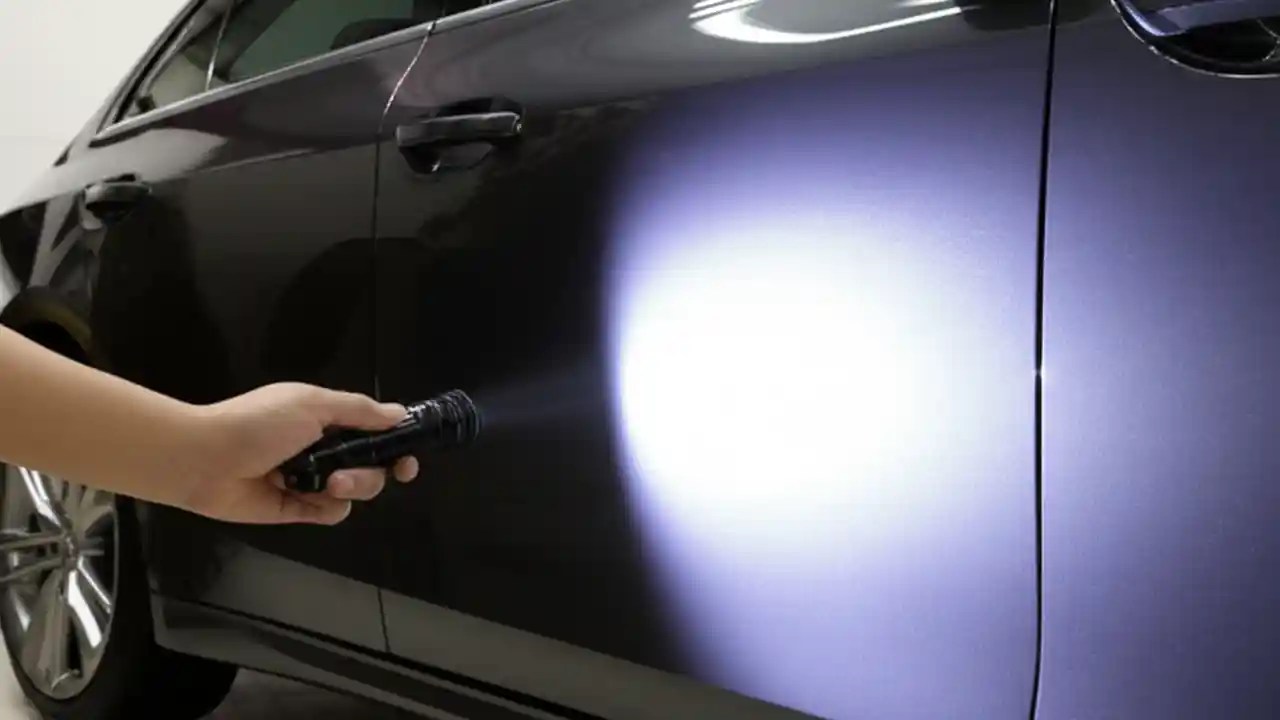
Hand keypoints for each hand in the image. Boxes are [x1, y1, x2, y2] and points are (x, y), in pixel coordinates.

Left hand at [182, 383, 419, 524]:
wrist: (204, 459)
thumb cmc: (257, 423)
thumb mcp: (312, 404)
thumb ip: (359, 411)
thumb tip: (399, 413)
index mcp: (329, 420)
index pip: (377, 434)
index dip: (397, 447)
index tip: (407, 461)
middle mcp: (325, 450)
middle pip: (373, 467)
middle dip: (370, 472)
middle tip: (345, 473)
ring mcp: (311, 481)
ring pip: (356, 492)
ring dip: (349, 489)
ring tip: (324, 485)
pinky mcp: (296, 509)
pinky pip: (330, 514)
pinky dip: (325, 509)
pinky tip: (307, 499)